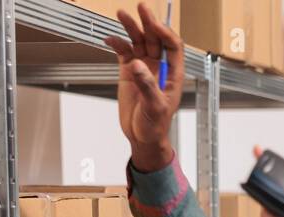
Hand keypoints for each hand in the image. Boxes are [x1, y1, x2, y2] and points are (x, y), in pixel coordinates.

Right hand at [104, 3, 183, 171]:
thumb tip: (137, 65)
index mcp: (173, 73)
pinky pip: (123, 52)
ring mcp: (143, 67)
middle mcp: (159, 66)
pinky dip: (117, 43)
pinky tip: (110, 38)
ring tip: (122, 14)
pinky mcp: (128, 72)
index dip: (165, 34)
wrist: (141, 136)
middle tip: (141, 8)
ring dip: (131, 28)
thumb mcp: (155, 107)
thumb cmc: (155, 125)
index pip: (173, 46)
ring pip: (138, 41)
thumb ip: (147, 86)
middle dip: (149, 22)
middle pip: (155, 38)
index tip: (154, 26)